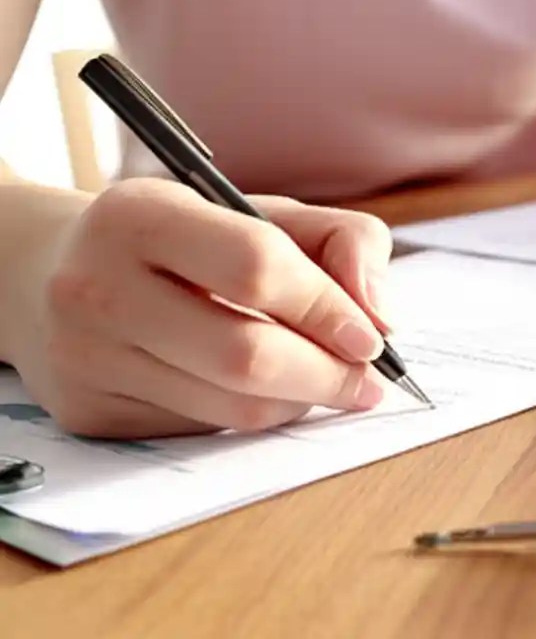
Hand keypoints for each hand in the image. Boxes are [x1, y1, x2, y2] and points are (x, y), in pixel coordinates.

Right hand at [13, 178, 396, 438]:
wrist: (47, 273)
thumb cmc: (185, 240)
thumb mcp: (262, 212)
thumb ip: (344, 240)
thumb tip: (381, 318)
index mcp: (141, 214)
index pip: (257, 267)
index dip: (328, 308)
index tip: (372, 338)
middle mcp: (98, 285)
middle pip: (246, 355)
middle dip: (327, 376)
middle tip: (366, 382)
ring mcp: (85, 355)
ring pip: (230, 407)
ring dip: (299, 402)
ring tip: (321, 382)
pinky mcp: (88, 412)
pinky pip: (203, 430)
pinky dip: (252, 415)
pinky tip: (258, 390)